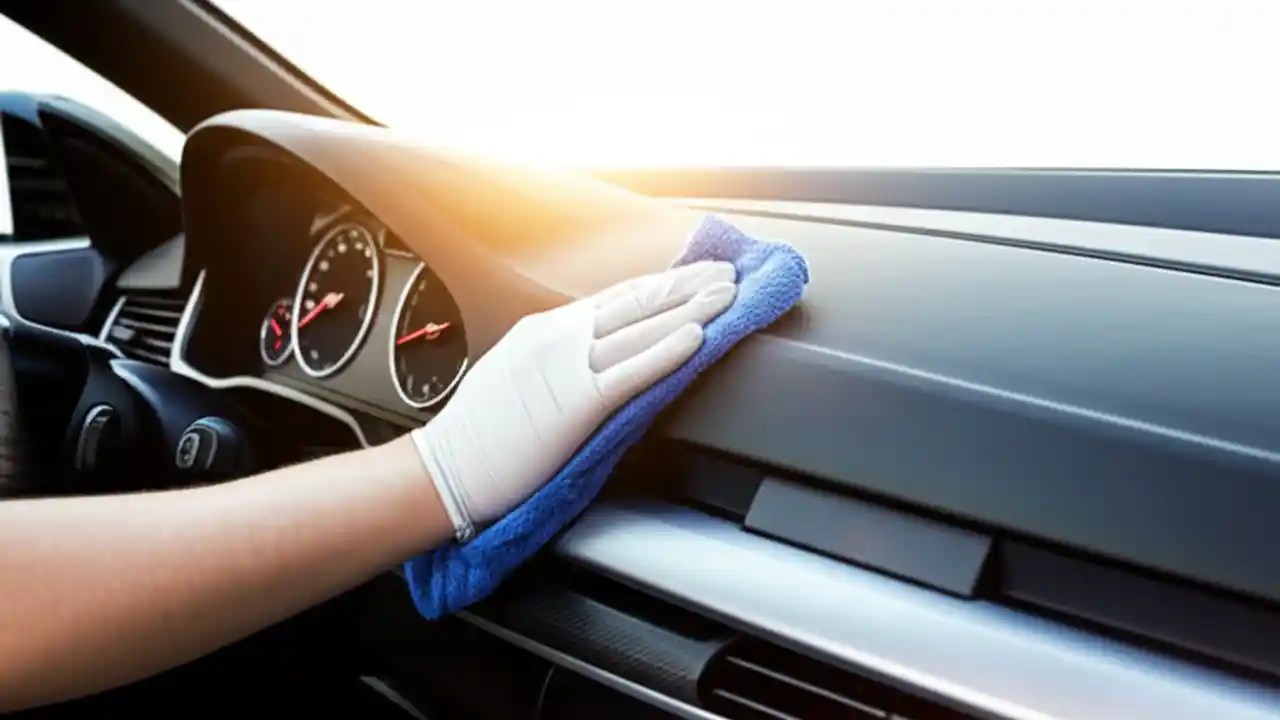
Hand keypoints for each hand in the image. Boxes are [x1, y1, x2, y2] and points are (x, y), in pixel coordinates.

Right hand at [410, 261, 736, 539]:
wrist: (446, 470)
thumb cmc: (475, 436)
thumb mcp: (515, 377)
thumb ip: (555, 362)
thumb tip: (589, 362)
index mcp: (545, 330)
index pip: (615, 298)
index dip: (660, 284)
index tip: (692, 274)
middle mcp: (558, 337)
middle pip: (636, 301)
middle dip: (686, 285)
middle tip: (726, 273)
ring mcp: (567, 365)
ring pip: (641, 327)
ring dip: (691, 307)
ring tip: (728, 295)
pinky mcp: (577, 402)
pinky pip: (632, 371)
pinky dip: (667, 350)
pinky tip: (696, 337)